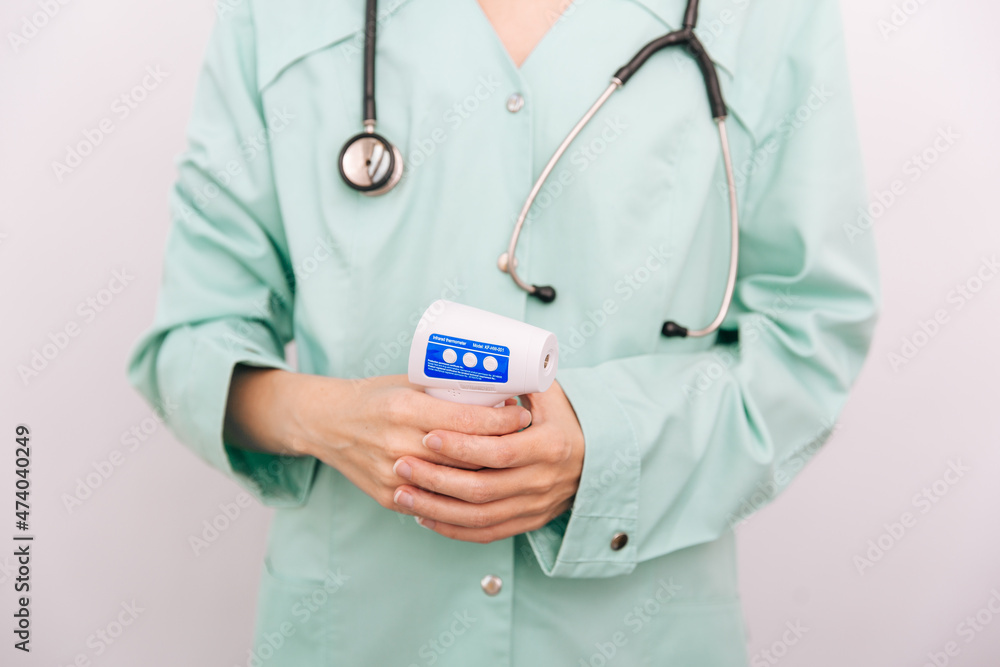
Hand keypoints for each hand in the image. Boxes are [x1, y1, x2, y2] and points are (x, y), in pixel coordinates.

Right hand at [224, 368, 530, 513]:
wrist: (326, 424)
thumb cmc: (374, 397)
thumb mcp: (409, 383)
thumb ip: (446, 390)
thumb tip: (499, 389)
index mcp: (403, 409)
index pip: (465, 420)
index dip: (500, 421)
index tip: (522, 415)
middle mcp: (396, 444)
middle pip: (464, 456)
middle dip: (501, 449)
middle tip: (527, 441)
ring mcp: (391, 475)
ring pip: (454, 484)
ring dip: (487, 475)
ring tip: (513, 464)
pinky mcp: (389, 496)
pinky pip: (435, 502)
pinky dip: (461, 495)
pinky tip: (484, 486)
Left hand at [390, 381, 584, 543]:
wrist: (597, 459)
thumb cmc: (563, 420)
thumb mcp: (550, 395)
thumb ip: (518, 380)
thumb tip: (479, 361)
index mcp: (550, 446)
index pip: (500, 451)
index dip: (462, 446)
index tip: (429, 435)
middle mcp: (542, 481)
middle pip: (482, 488)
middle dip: (436, 478)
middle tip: (402, 463)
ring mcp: (534, 506)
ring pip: (478, 517)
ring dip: (436, 508)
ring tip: (402, 493)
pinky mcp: (526, 523)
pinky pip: (485, 533)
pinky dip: (451, 529)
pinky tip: (423, 516)